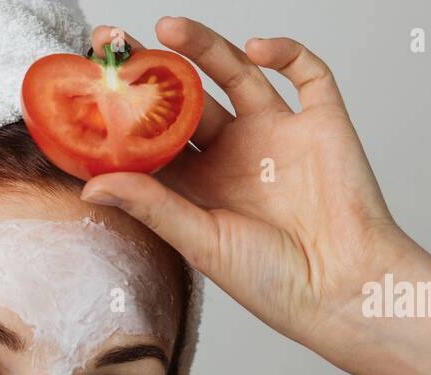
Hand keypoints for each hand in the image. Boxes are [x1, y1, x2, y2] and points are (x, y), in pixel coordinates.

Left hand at [82, 17, 418, 369]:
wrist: (343, 289)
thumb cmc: (273, 281)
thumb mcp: (200, 242)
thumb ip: (152, 205)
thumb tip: (90, 186)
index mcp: (199, 187)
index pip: (151, 138)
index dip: (120, 113)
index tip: (87, 88)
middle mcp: (234, 155)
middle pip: (185, 99)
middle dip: (151, 69)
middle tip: (112, 41)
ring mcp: (276, 134)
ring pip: (234, 73)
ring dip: (203, 46)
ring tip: (167, 28)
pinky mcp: (321, 123)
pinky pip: (306, 73)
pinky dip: (284, 51)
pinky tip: (254, 48)